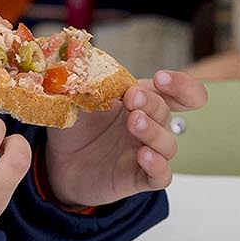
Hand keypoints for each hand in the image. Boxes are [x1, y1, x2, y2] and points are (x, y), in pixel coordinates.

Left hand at [43, 70, 208, 207]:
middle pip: (166, 112)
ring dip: (154, 131)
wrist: (59, 163)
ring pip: (168, 145)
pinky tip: (144, 156)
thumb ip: (87, 81)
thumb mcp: (77, 99)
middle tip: (132, 97)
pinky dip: (157, 166)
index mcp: (142, 102)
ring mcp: (146, 152)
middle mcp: (150, 126)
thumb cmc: (76, 127)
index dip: (180, 84)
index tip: (161, 78)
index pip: (179, 92)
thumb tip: (85, 62)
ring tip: (134, 122)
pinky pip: (161, 175)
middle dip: (152, 103)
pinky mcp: (138, 178)